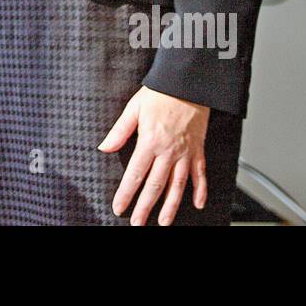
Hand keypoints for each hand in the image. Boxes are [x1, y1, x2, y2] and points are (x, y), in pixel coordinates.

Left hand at [98, 85, 210, 225]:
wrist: (188, 83)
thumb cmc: (161, 92)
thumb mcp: (134, 108)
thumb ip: (119, 131)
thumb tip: (104, 147)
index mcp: (149, 142)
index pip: (135, 175)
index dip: (126, 194)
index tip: (119, 207)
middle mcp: (168, 151)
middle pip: (155, 186)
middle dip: (145, 207)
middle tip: (137, 223)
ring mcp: (185, 153)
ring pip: (178, 186)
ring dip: (170, 206)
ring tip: (163, 222)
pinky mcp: (198, 149)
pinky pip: (201, 174)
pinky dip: (201, 191)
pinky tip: (198, 204)